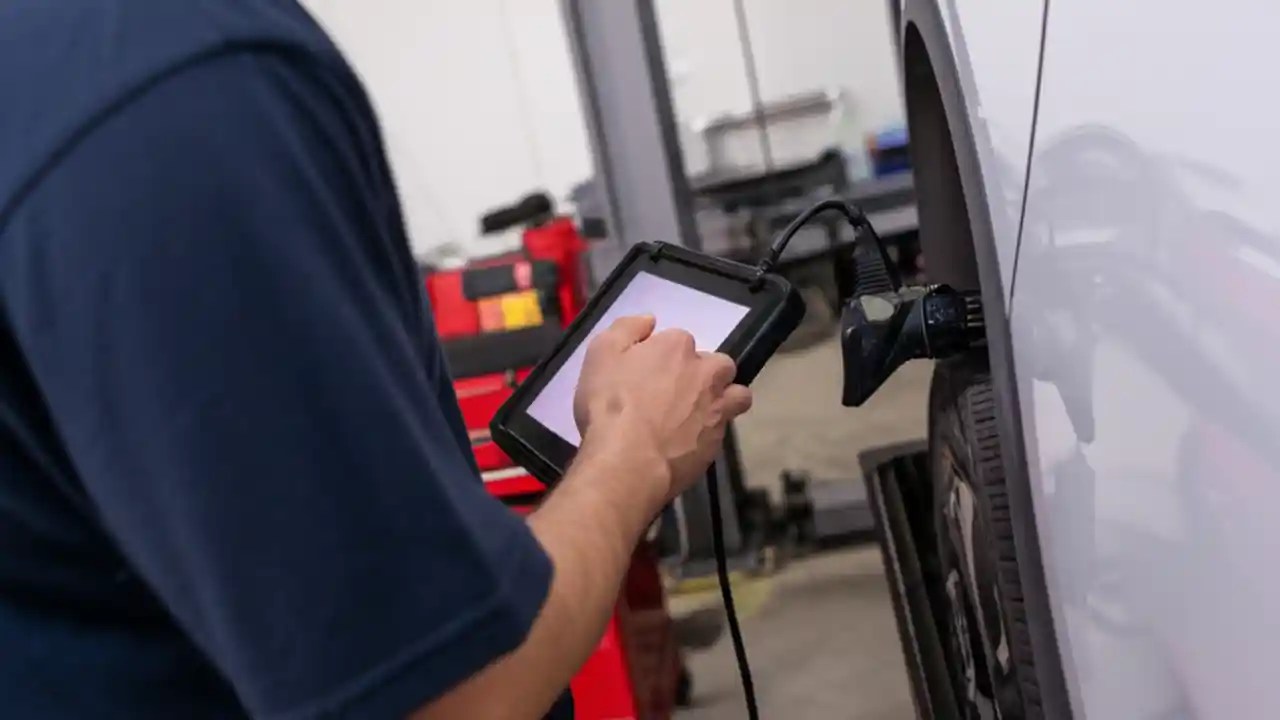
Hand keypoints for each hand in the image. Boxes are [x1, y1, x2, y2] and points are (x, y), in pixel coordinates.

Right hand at [574, 315, 752, 506]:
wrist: (629, 461)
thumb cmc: (609, 404)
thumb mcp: (601, 354)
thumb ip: (626, 329)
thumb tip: (649, 320)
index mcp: (677, 346)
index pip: (678, 340)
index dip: (662, 356)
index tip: (647, 373)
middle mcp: (706, 372)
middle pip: (719, 364)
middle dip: (706, 373)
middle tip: (679, 391)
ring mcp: (717, 407)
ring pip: (737, 395)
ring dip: (725, 398)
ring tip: (701, 414)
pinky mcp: (718, 441)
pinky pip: (724, 429)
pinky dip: (710, 432)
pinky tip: (689, 442)